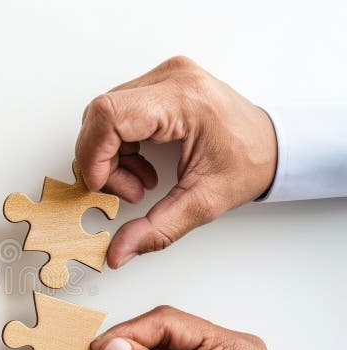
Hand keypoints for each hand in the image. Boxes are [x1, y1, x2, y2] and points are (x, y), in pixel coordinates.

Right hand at [75, 56, 276, 267]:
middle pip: (101, 115)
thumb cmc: (250, 163)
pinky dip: (119, 145)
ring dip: (110, 155)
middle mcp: (170, 78)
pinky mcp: (158, 84)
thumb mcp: (203, 202)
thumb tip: (118, 252)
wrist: (275, 145)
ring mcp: (163, 77)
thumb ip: (157, 229)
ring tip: (140, 180)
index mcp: (184, 99)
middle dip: (101, 160)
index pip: (109, 115)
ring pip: (104, 116)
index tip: (101, 185)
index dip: (94, 154)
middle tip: (129, 189)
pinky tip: (142, 164)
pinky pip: (118, 113)